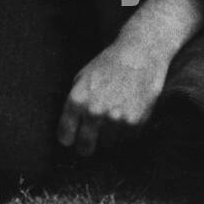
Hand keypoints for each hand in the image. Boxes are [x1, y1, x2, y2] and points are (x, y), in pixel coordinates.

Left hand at [56, 37, 170, 156]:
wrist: (139, 55)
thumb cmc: (108, 65)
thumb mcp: (82, 78)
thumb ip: (75, 103)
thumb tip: (70, 128)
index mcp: (77, 100)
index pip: (65, 135)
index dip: (67, 139)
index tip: (69, 140)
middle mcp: (95, 112)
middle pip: (85, 147)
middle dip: (84, 148)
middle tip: (86, 146)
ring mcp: (115, 119)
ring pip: (107, 145)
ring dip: (107, 137)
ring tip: (112, 120)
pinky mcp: (135, 123)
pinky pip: (125, 139)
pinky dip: (124, 133)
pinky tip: (126, 116)